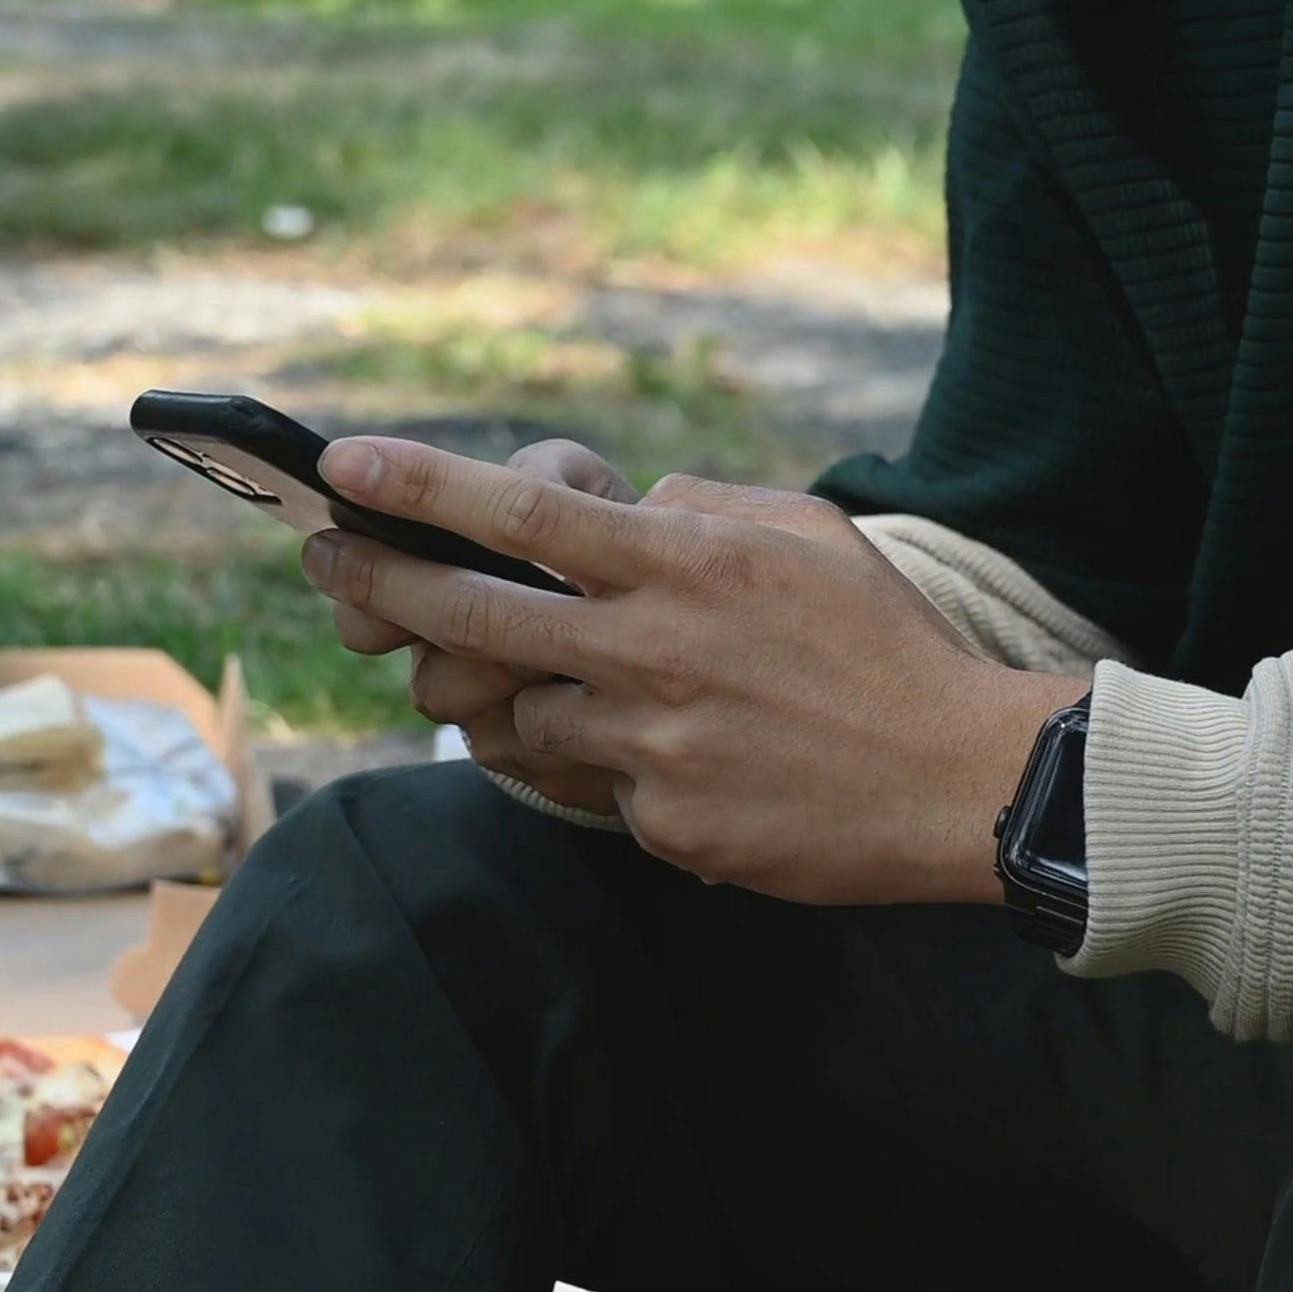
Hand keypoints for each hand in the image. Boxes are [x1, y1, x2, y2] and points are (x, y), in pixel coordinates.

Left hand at [301, 435, 1087, 904]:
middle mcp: (649, 648)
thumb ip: (701, 511)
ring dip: (498, 697)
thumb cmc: (887, 643)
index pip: (517, 513)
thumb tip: (625, 510)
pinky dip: (597, 766)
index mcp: (682, 562)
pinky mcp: (664, 822)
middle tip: (332, 564)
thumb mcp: (806, 534)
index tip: (345, 469)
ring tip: (508, 678)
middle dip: (378, 584)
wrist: (960, 777)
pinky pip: (587, 788)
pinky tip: (649, 752)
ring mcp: (650, 743)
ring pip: (512, 719)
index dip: (418, 487)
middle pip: (468, 616)